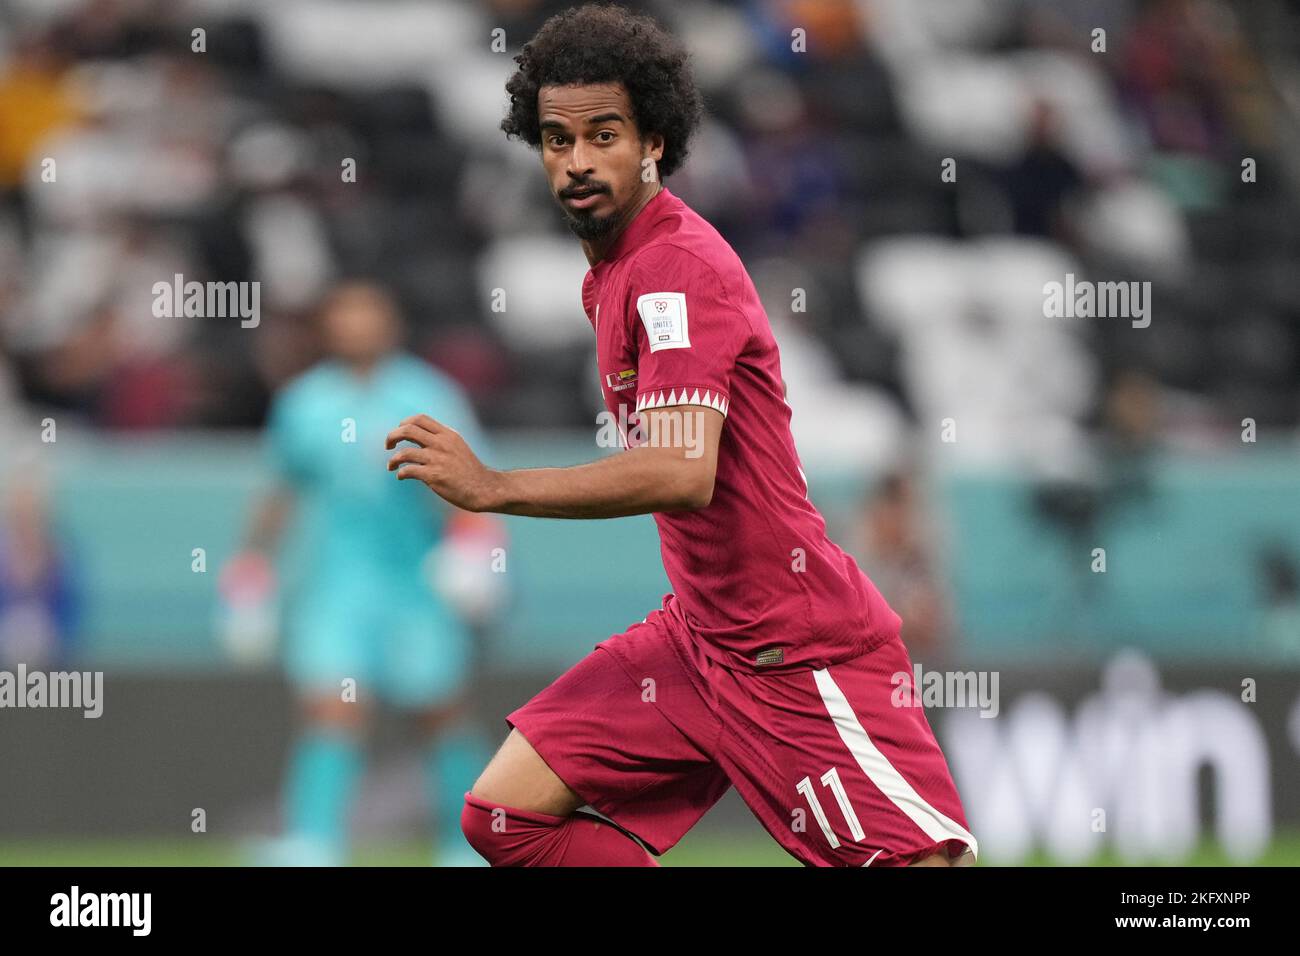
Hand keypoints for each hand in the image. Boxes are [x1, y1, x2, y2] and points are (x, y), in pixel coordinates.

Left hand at [385, 414, 499, 512]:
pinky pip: (408, 471)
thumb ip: (440, 440)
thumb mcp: (457, 446)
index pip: (419, 419)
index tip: (399, 433)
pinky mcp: (434, 476)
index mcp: (447, 434)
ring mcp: (437, 459)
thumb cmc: (469, 470)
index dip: (404, 423)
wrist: (484, 488)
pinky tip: (401, 476)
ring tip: (391, 466)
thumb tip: (416, 437)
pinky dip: (400, 473)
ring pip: (404, 453)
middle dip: (392, 436)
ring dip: (393, 460)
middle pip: (407, 430)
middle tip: (388, 446)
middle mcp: (441, 444)